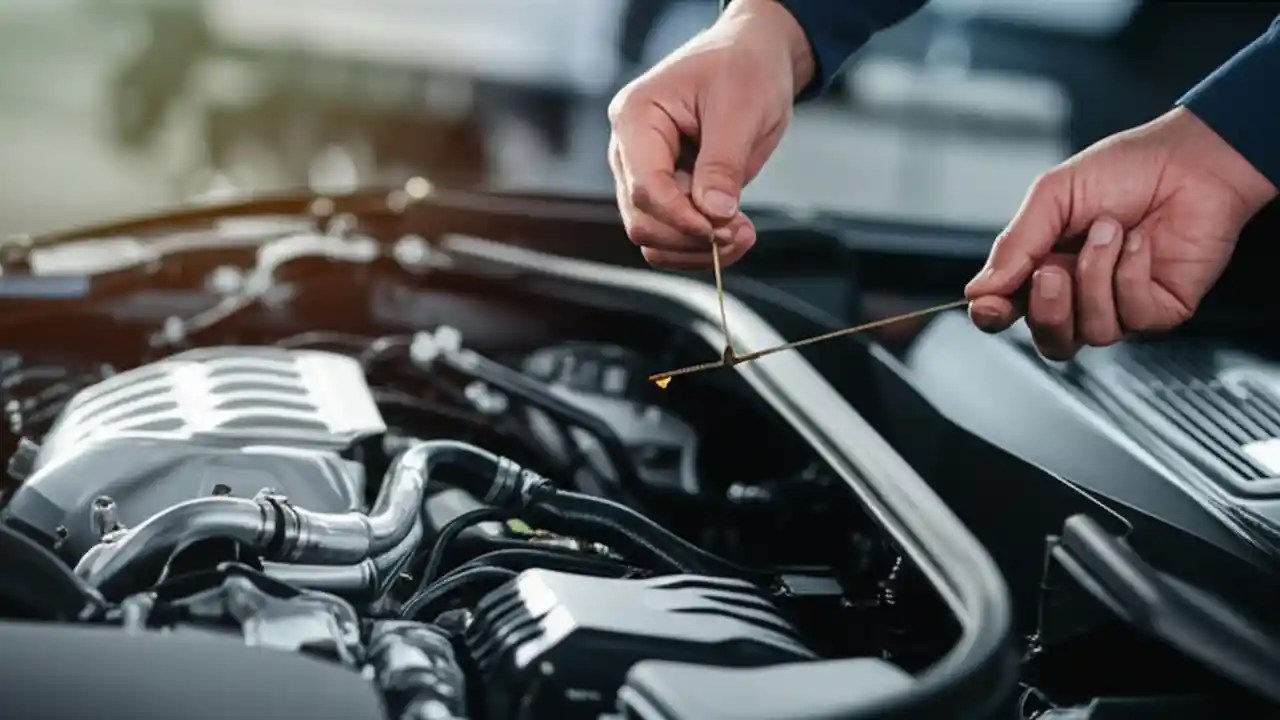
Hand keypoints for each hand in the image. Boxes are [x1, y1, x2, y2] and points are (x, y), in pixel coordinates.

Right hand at [607, 0, 813, 268]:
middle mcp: (631, 151)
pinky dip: (700, 245)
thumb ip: (722, 163)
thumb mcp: (740, 109)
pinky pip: (671, 234)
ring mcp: (645, 174)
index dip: (682, 217)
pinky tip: (734, 231)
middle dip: (690, 236)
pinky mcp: (667, 190)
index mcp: (636, 118)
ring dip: (695, 249)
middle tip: (740, 232)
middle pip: (642, 220)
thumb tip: (714, 213)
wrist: (753, 57)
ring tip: (741, 234)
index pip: (645, 187)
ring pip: (652, 236)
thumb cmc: (743, 67)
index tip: (721, 229)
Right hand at [965, 107, 1276, 359]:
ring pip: (1092, 331)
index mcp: (1045, 269)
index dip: (993, 316)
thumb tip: (979, 289)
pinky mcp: (1160, 310)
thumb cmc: (1126, 169)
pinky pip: (1133, 316)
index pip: (1009, 312)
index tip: (988, 307)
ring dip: (1096, 276)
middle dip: (1048, 310)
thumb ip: (1015, 244)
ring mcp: (1121, 307)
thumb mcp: (1053, 195)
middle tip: (1052, 271)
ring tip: (1110, 231)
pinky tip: (1140, 242)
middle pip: (1049, 340)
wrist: (1191, 160)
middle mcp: (1081, 295)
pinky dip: (1132, 274)